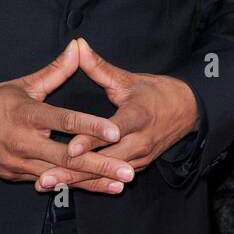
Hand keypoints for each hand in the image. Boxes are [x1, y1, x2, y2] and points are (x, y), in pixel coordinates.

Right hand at [0, 40, 135, 193]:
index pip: (64, 121)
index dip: (91, 127)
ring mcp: (18, 163)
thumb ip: (55, 70)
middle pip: (67, 158)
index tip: (116, 132)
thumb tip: (78, 47)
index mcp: (26, 115)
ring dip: (92, 182)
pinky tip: (95, 188)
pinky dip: (71, 185)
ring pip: (60, 176)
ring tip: (119, 185)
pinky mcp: (14, 175)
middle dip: (101, 167)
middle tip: (129, 172)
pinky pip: (47, 182)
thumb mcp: (23, 84)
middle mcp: (23, 142)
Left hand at [32, 37, 198, 192]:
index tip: (70, 149)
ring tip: (49, 185)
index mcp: (138, 116)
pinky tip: (66, 188)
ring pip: (105, 173)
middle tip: (46, 178)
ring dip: (77, 180)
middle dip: (74, 170)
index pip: (112, 131)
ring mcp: (140, 157)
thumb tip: (78, 45)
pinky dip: (89, 182)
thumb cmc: (155, 93)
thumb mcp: (128, 79)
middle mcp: (140, 141)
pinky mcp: (137, 167)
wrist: (187, 111)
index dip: (91, 140)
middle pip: (104, 160)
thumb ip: (99, 66)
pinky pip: (110, 178)